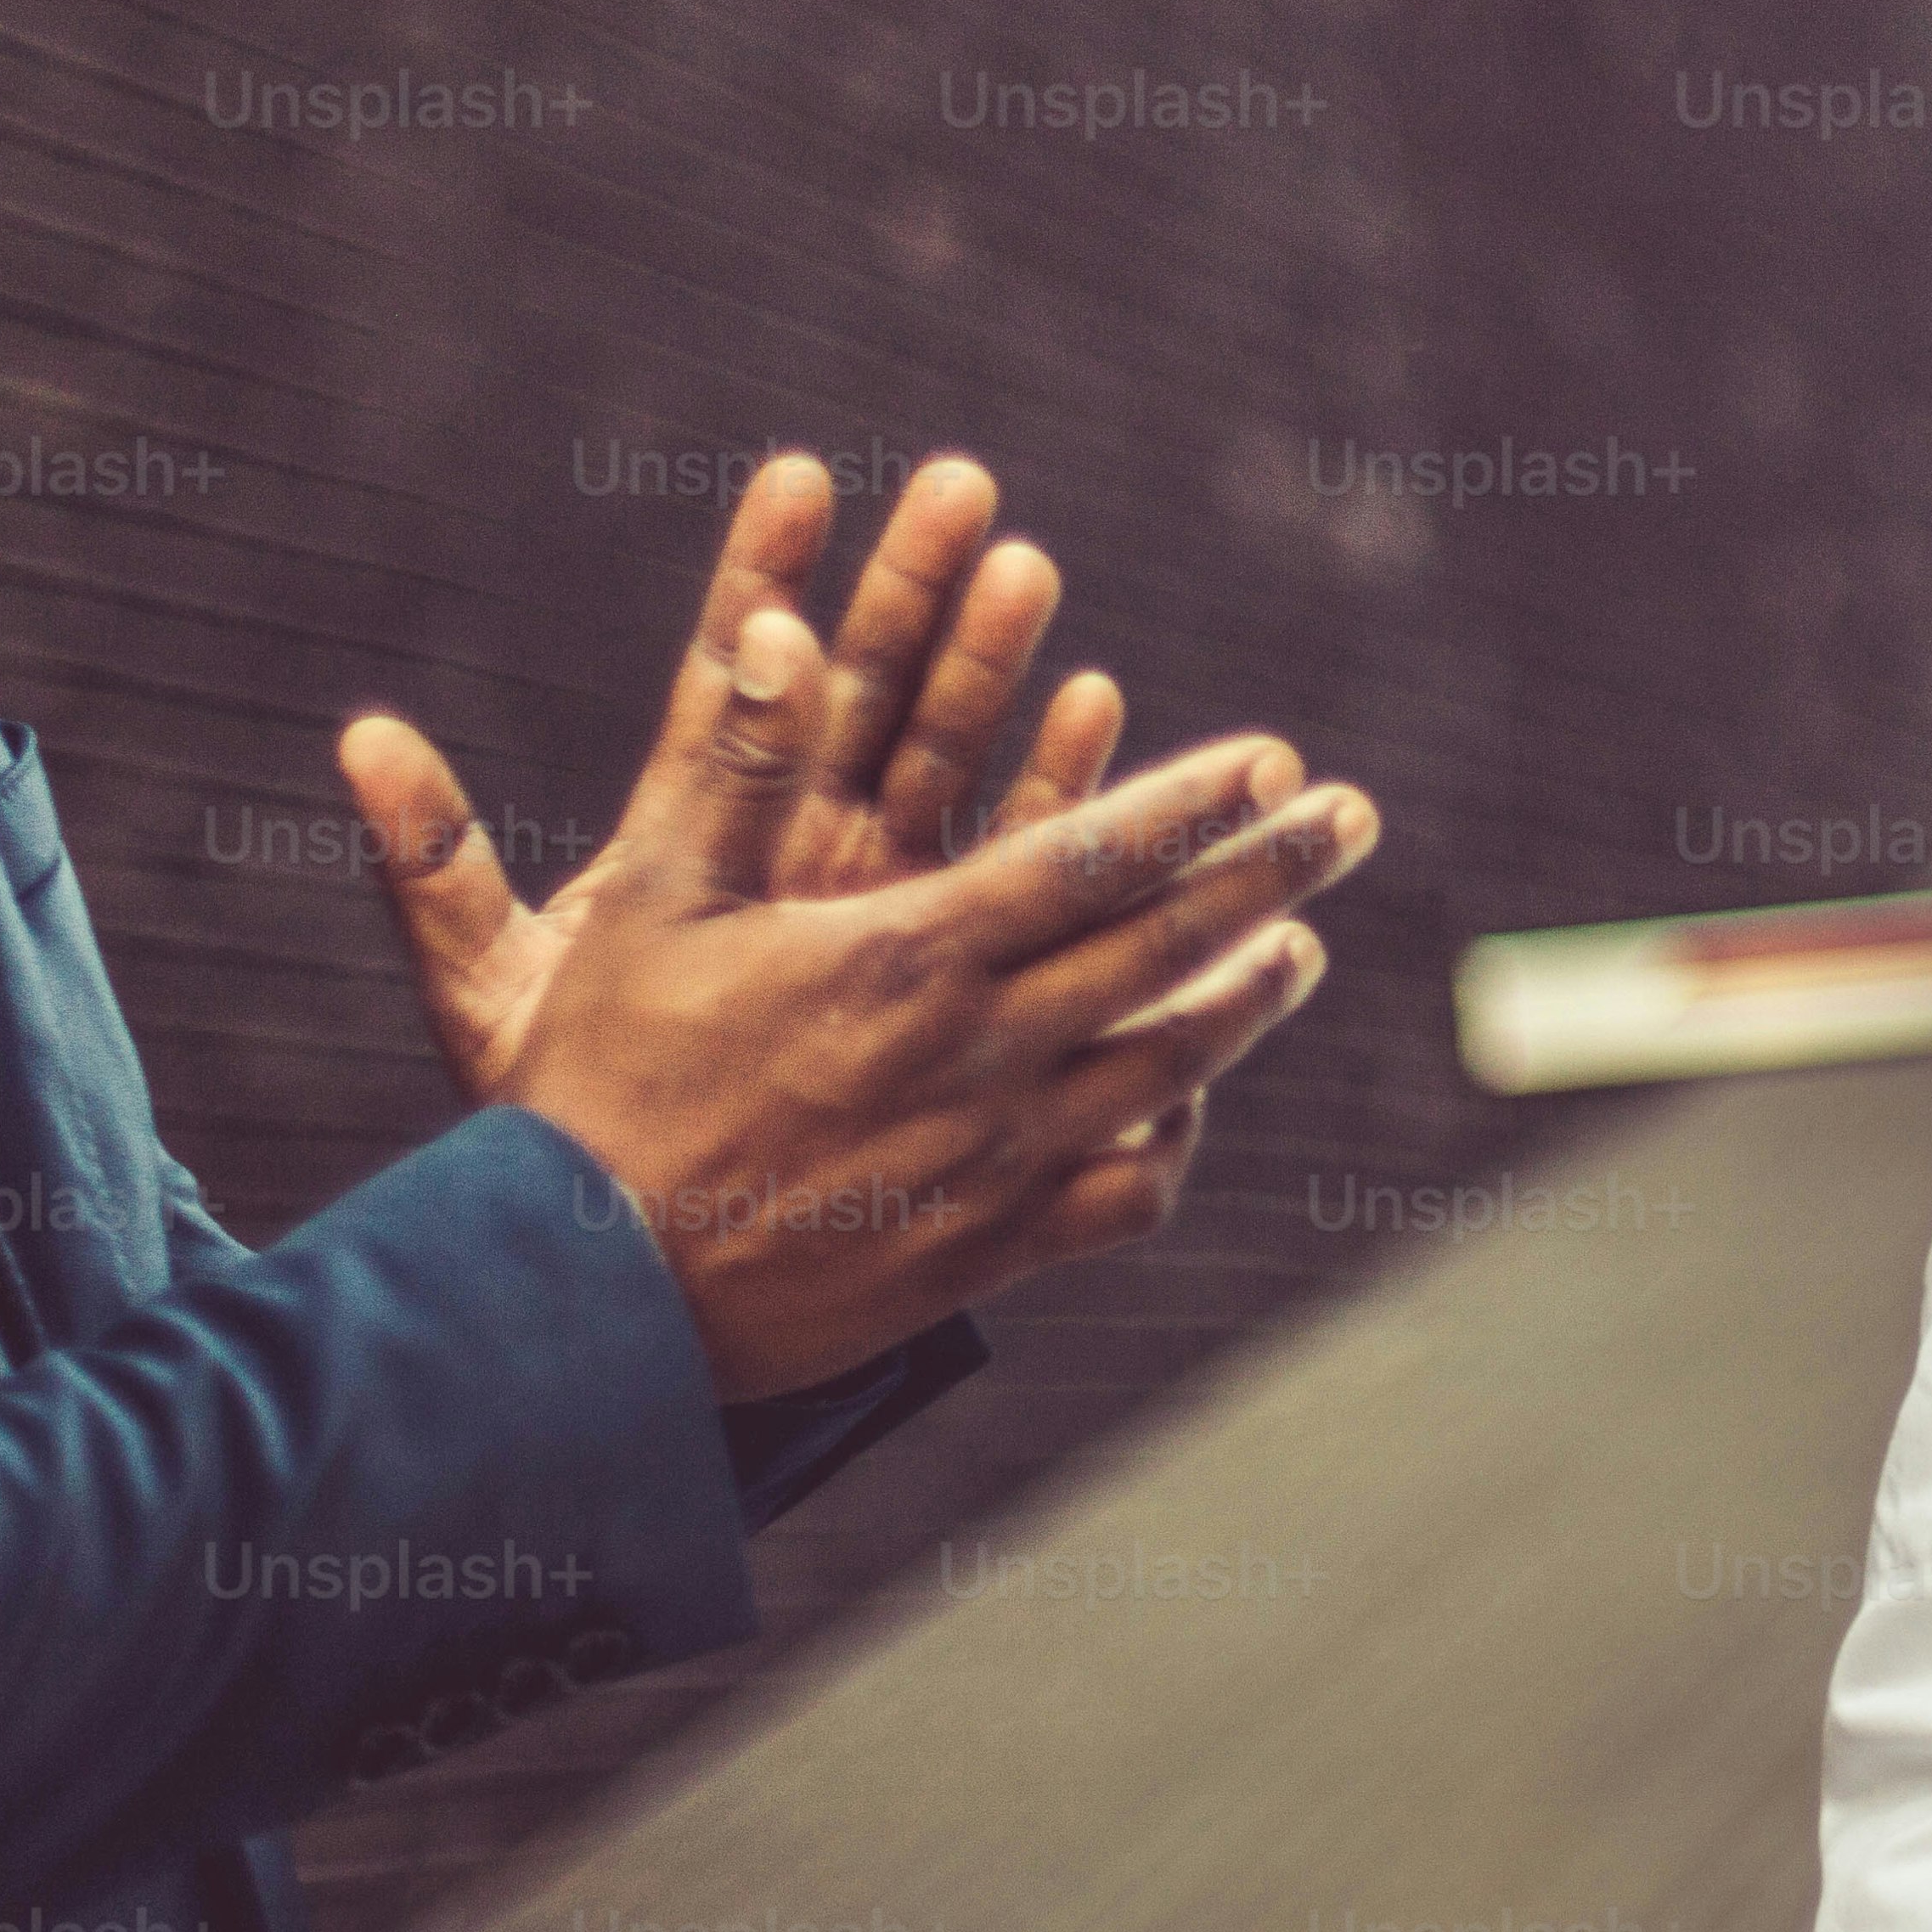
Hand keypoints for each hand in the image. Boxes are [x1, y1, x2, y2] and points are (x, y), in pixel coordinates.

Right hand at [335, 460, 1378, 1395]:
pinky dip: (1173, 1142)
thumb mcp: (650, 904)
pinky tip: (1190, 1106)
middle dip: (1271, 876)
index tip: (1278, 760)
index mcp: (906, 960)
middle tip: (1351, 822)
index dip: (1197, 804)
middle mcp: (977, 1059)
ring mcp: (993, 1165)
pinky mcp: (984, 1256)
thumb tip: (784, 627)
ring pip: (1167, 1067)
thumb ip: (735, 765)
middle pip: (1164, 951)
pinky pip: (1122, 1196)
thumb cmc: (597, 1088)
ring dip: (1247, 999)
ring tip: (1301, 950)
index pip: (1091, 859)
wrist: (580, 1304)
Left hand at [343, 453, 1132, 1116]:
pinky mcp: (936, 953)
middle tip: (962, 489)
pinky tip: (1090, 702)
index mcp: (687, 836)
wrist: (655, 1233)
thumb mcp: (488, 989)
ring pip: (940, 753)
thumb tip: (359, 739)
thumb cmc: (565, 1108)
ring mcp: (870, 895)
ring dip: (989, 662)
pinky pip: (1005, 854)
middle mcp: (787, 848)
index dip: (760, 577)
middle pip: (855, 689)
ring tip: (1025, 568)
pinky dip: (1048, 780)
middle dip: (910, 587)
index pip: (727, 679)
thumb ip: (433, 868)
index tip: (799, 477)